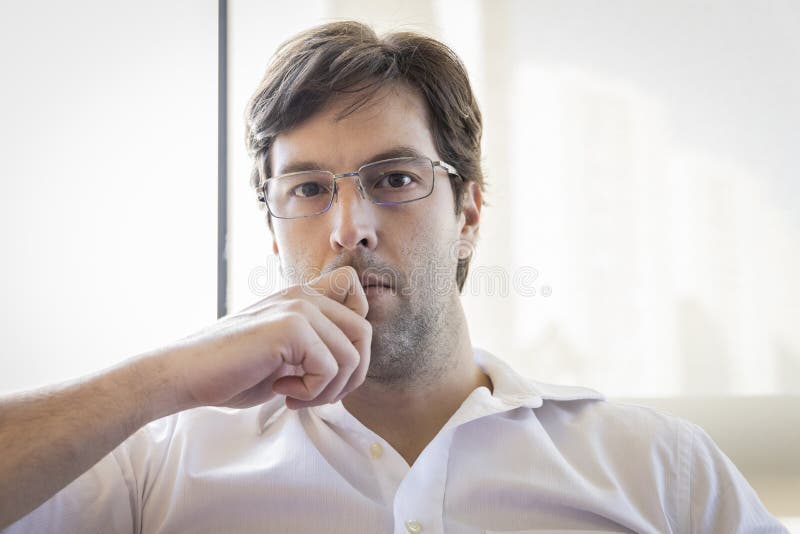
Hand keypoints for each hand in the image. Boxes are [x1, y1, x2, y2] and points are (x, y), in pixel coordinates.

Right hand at [165, 266, 370, 410]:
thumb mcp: (285, 356)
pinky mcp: (291, 327)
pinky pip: (330, 368)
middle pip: (364, 333)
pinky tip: (281, 393)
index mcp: (303, 297)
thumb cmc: (232, 371)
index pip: (358, 300)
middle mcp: (304, 295)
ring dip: (329, 389)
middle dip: (350, 375)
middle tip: (315, 395)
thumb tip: (355, 364)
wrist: (185, 374)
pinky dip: (311, 392)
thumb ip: (317, 348)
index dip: (354, 339)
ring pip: (352, 355)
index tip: (325, 367)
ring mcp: (298, 307)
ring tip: (295, 397)